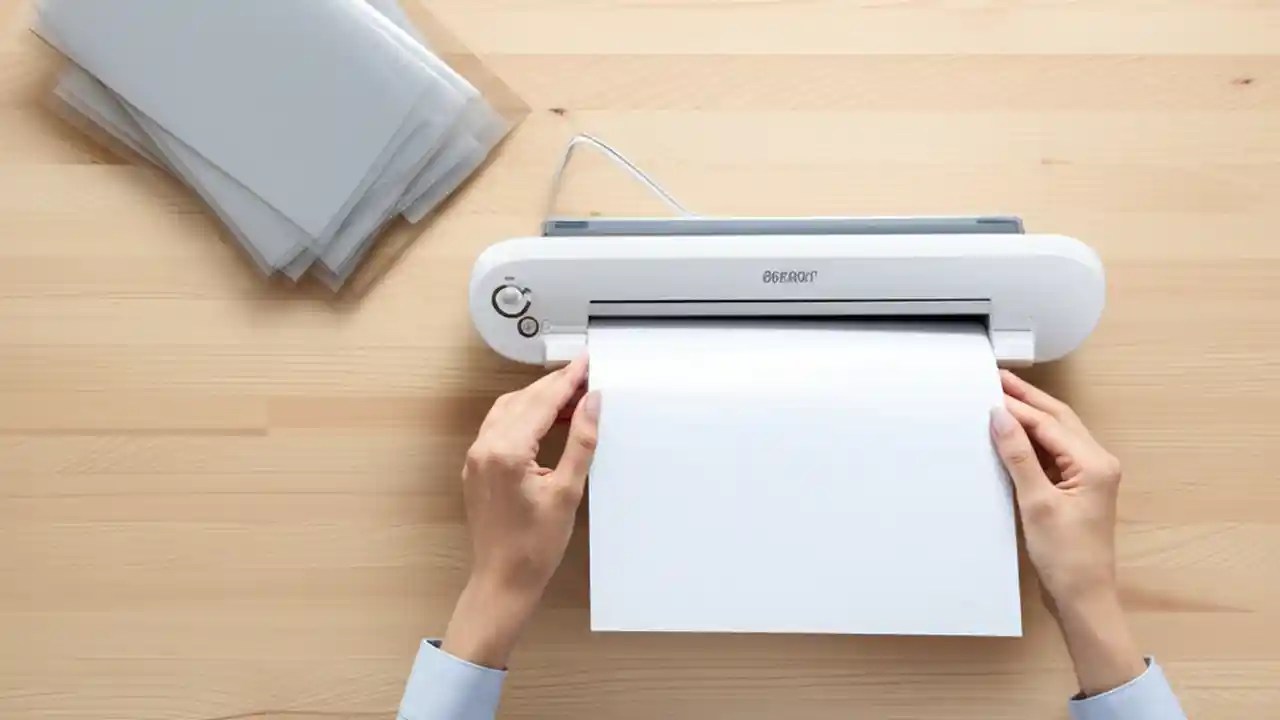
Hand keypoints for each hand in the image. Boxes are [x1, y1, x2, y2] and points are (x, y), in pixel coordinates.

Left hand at [442, 356, 599, 668]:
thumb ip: (581, 441)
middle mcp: (484, 447)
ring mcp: (476, 456)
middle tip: (586, 376)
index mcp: (505, 452)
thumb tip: (592, 403)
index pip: (542, 402)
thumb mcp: (567, 491)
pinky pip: (499, 426)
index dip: (568, 380)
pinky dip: (524, 415)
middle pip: (524, 400)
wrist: (502, 580)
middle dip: (555, 386)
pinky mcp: (476, 466)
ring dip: (539, 398)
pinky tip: (547, 420)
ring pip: (509, 409)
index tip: (587, 363)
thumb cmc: (534, 546)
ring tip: (573, 396)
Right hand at [989, 370, 1145, 695]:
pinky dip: (1032, 438)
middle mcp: (1097, 463)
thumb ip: (1019, 457)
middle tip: (996, 377)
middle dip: (1026, 398)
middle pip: (1058, 418)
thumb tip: (1001, 417)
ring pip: (1057, 432)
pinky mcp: (1078, 486)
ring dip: (1029, 414)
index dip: (1016, 406)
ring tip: (1000, 395)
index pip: (1048, 424)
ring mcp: (1090, 474)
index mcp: (1094, 464)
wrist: (1083, 597)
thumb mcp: (1037, 504)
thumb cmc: (1066, 557)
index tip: (987, 390)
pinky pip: (1054, 451)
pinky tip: (1011, 432)